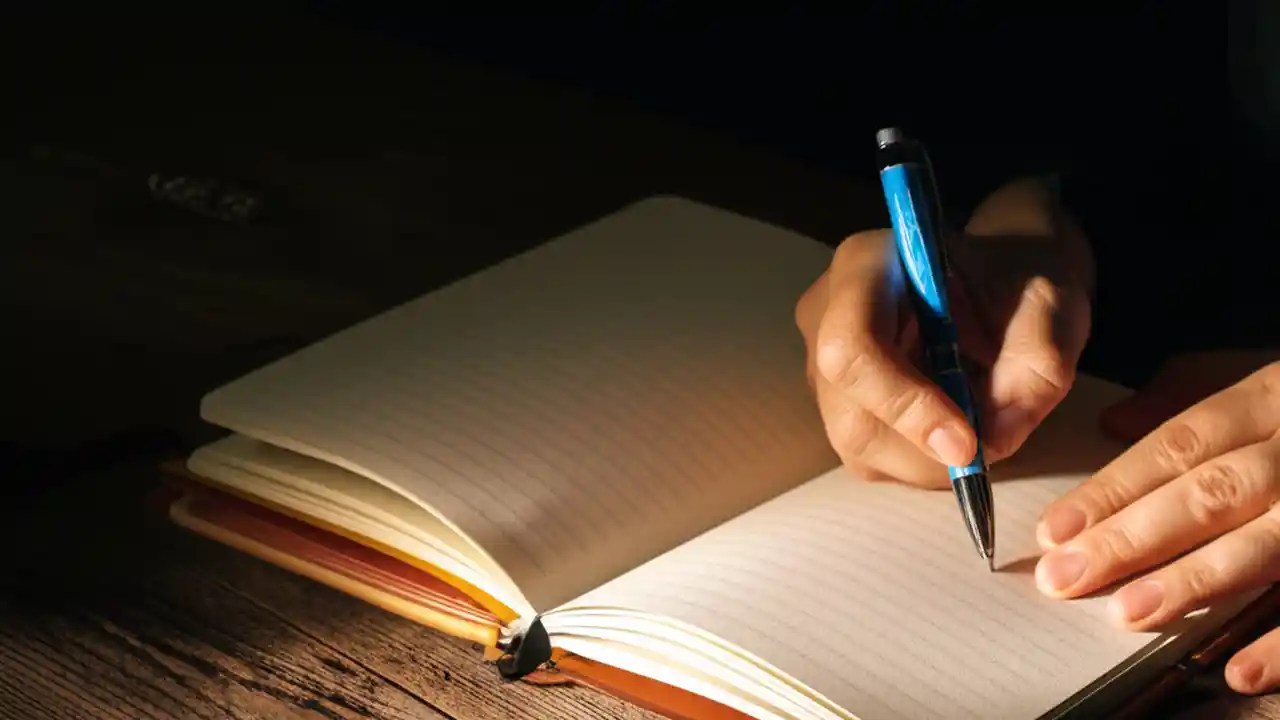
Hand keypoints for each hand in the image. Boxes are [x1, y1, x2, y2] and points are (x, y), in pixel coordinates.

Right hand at [794, 178, 1092, 487]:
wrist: (998, 277)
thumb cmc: (1020, 278)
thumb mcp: (1050, 308)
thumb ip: (1035, 367)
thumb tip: (995, 440)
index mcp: (865, 266)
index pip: (853, 349)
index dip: (904, 405)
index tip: (968, 442)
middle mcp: (824, 315)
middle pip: (851, 415)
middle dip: (927, 449)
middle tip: (991, 441)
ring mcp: (819, 362)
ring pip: (858, 445)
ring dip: (928, 460)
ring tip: (976, 422)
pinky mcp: (834, 401)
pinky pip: (867, 456)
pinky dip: (921, 460)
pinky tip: (952, 424)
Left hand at [1034, 351, 1279, 693]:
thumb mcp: (1269, 383)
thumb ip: (1191, 400)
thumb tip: (1112, 424)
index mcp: (1272, 398)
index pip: (1178, 443)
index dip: (1114, 488)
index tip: (1056, 529)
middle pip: (1212, 490)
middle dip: (1134, 536)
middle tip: (1067, 576)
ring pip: (1271, 541)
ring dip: (1198, 581)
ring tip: (1130, 613)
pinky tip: (1242, 671)